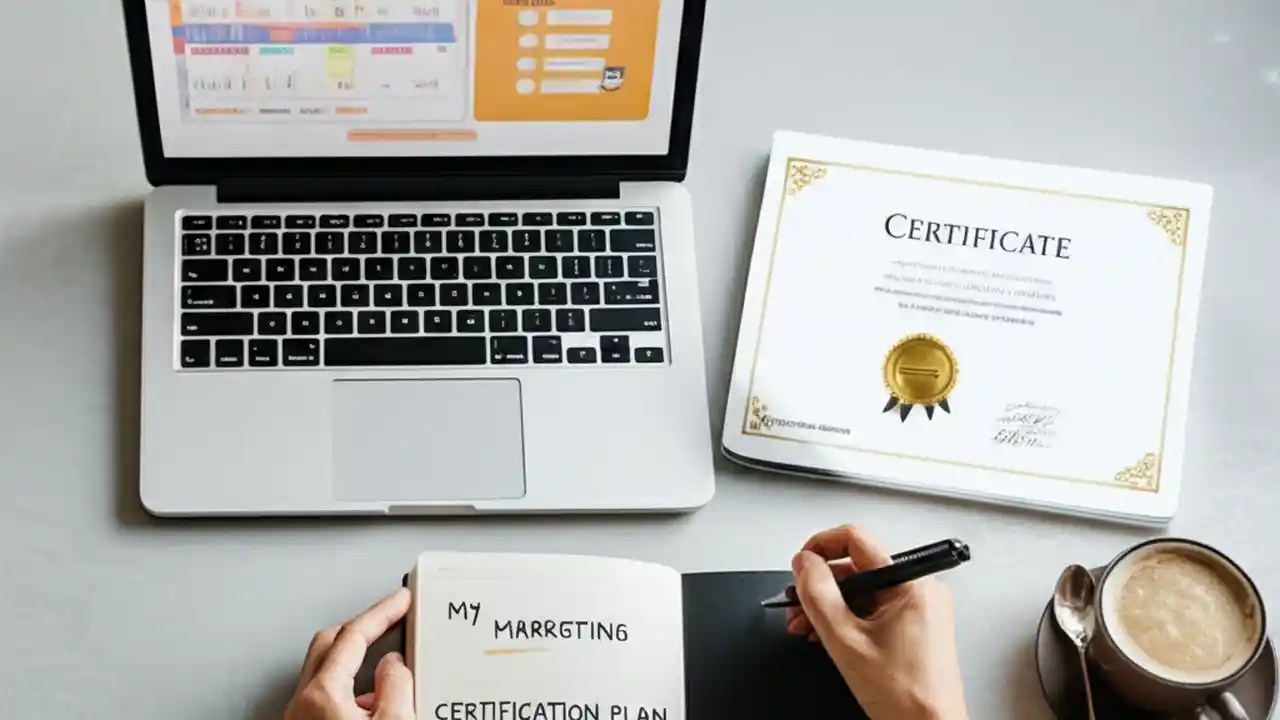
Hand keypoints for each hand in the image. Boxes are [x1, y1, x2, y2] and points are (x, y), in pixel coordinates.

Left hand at [285, 588, 414, 719]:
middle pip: (329, 644)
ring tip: (384, 656)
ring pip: (324, 671)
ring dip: (354, 657)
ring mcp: (299, 719)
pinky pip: (324, 696)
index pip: (353, 635)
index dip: (382, 611)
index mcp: (321, 695)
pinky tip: (370, 697)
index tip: (400, 600)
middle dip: (361, 626)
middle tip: (389, 616)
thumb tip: (393, 665)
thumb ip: (397, 684)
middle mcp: (301, 705)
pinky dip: (348, 684)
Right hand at [786, 526, 968, 719]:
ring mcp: (920, 607)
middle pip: (857, 567)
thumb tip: (804, 563)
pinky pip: (875, 607)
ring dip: (830, 604)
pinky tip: (829, 634)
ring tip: (807, 625)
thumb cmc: (906, 697)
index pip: (857, 539)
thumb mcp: (846, 641)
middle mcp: (921, 589)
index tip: (801, 565)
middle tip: (797, 605)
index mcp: (912, 584)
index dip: (821, 547)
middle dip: (821, 585)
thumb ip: (818, 595)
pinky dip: (848, 617)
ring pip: (863, 590)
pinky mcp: (916, 624)